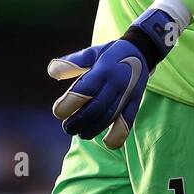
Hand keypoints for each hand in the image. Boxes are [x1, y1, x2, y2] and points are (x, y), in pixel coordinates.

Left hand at [48, 9, 176, 149]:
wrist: (141, 51)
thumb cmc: (110, 54)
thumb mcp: (92, 52)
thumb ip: (72, 62)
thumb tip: (51, 72)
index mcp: (102, 70)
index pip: (84, 90)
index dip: (68, 104)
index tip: (58, 111)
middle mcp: (115, 83)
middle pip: (95, 108)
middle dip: (78, 121)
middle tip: (67, 127)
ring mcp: (127, 94)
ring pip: (109, 117)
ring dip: (93, 129)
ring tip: (81, 133)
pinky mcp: (135, 102)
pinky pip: (128, 121)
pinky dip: (118, 135)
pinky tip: (107, 142)